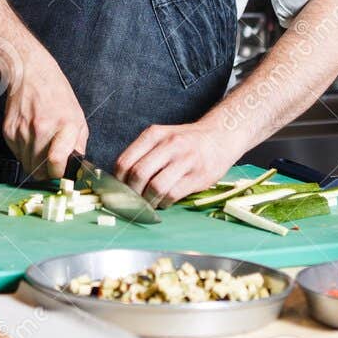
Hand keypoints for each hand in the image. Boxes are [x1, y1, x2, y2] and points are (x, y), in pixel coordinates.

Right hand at [0, 45, 87, 179]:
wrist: (30, 74)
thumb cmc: (57, 95)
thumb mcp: (77, 117)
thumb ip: (79, 145)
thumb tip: (75, 169)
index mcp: (64, 125)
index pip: (56, 162)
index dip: (58, 174)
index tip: (59, 174)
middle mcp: (41, 129)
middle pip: (39, 170)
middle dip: (46, 173)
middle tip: (51, 164)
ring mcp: (22, 131)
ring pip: (27, 166)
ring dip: (34, 163)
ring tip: (41, 147)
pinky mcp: (8, 131)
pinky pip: (17, 155)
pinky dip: (24, 152)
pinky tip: (30, 138)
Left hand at [114, 119, 242, 207]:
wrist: (220, 137)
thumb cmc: (185, 142)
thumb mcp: (162, 138)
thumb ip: (142, 154)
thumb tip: (119, 181)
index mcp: (154, 134)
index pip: (125, 161)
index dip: (117, 182)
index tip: (118, 191)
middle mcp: (169, 144)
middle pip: (138, 175)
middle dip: (132, 194)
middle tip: (132, 201)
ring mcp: (185, 160)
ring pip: (155, 187)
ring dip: (148, 201)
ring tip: (149, 203)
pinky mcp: (198, 176)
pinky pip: (172, 195)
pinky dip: (164, 203)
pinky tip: (164, 201)